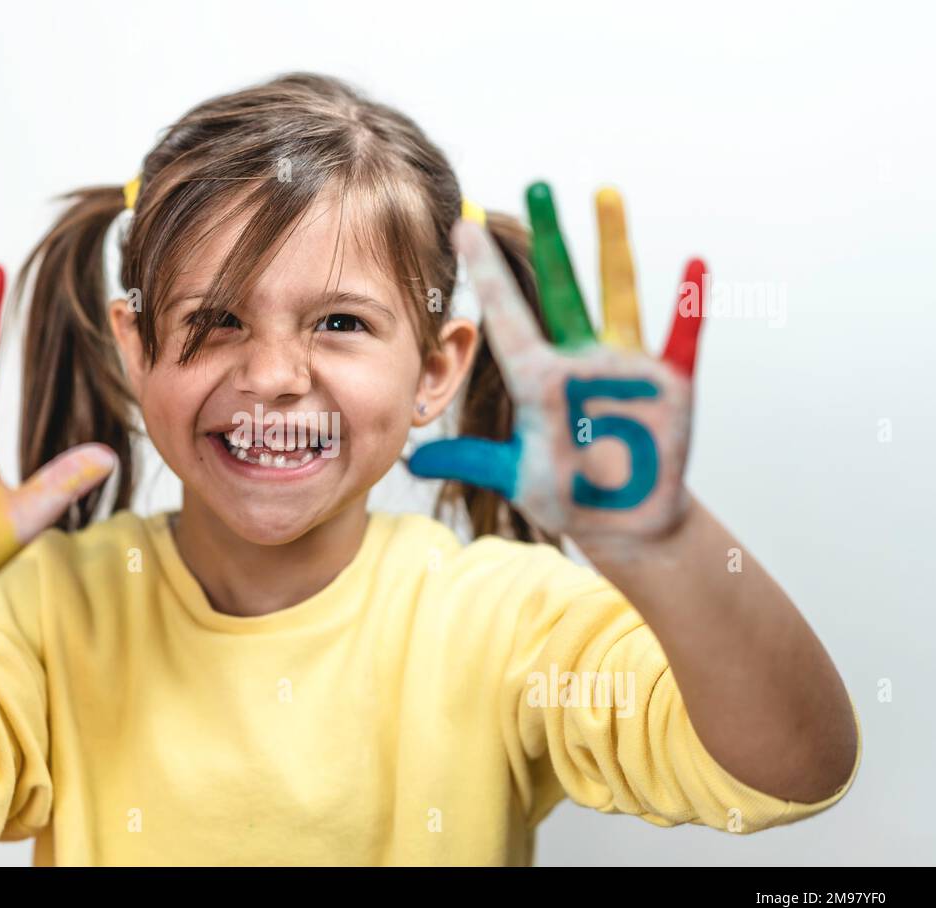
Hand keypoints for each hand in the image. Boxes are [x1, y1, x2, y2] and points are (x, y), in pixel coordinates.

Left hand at [409, 183, 705, 547]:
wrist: (621, 522)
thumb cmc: (566, 493)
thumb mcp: (512, 475)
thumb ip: (467, 460)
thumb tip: (411, 462)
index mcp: (540, 379)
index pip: (507, 317)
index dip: (485, 274)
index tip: (462, 227)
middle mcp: (581, 359)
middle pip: (562, 288)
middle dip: (551, 238)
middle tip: (535, 185)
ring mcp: (626, 366)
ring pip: (619, 294)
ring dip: (614, 245)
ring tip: (605, 192)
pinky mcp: (670, 385)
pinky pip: (682, 336)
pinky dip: (691, 303)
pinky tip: (695, 263)